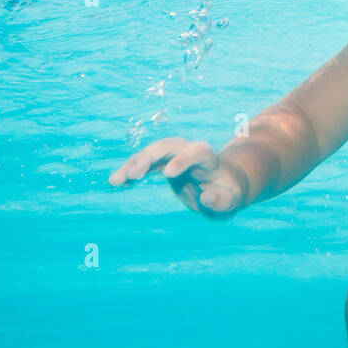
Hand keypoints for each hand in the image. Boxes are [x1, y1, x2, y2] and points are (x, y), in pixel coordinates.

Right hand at [108, 137, 247, 217]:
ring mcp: (176, 156)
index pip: (197, 151)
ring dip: (134, 164)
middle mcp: (190, 151)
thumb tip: (207, 197)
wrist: (224, 184)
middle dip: (150, 156)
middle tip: (133, 174)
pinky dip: (131, 170)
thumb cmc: (228, 193)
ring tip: (115, 180)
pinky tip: (117, 182)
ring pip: (153, 153)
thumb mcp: (232, 201)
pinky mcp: (164, 163)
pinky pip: (146, 163)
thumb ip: (222, 200)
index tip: (168, 174)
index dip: (183, 159)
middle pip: (169, 146)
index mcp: (209, 159)